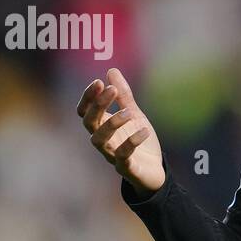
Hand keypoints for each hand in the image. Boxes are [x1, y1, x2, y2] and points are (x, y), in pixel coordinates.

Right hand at [77, 66, 164, 195]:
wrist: (155, 170)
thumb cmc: (139, 141)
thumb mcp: (134, 114)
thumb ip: (123, 95)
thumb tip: (111, 70)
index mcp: (102, 126)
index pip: (85, 111)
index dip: (88, 97)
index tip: (99, 82)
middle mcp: (103, 140)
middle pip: (89, 123)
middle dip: (98, 105)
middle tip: (111, 89)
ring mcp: (112, 155)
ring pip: (99, 141)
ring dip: (111, 124)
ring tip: (128, 112)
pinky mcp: (126, 167)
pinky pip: (123, 157)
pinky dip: (132, 143)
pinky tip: (144, 130)